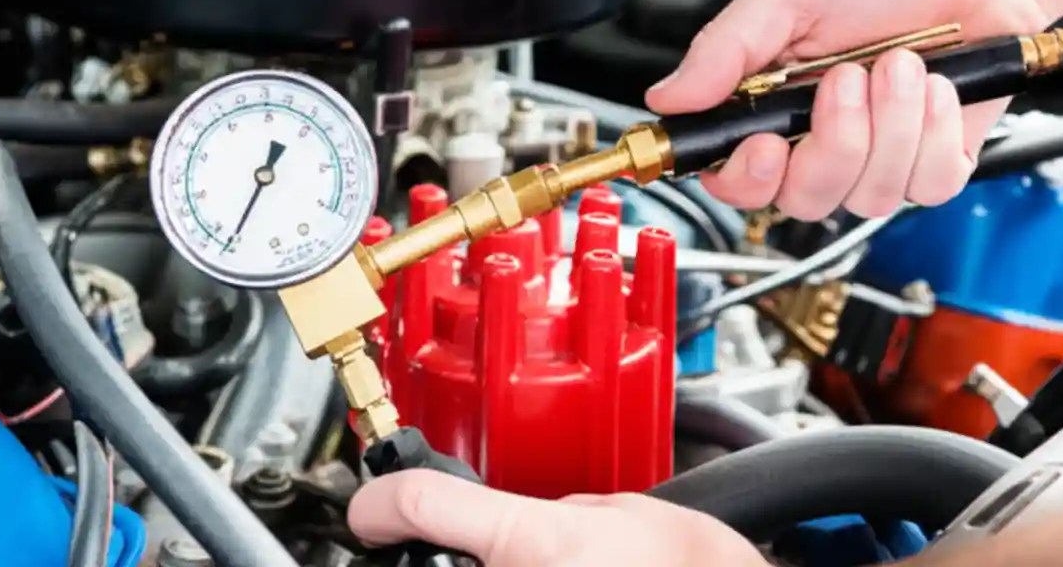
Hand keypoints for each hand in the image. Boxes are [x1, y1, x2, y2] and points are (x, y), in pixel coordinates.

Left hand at [347, 470, 767, 565]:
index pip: (418, 506)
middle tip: (444, 542)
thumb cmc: (691, 566)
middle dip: (434, 555)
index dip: (381, 502)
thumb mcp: (612, 512)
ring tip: (524, 561)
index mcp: (531, 542)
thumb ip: (546, 512)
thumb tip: (511, 518)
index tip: (371, 510)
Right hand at [644, 0, 1055, 219]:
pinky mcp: (931, 166)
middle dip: (834, 141)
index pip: (733, 179)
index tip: (767, 145)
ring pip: (867, 195)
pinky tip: (936, 89)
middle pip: (802, 198)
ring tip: (901, 63)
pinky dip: (936, 133)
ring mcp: (873, 160)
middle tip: (849, 76)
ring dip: (892, 125)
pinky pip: (928, 185)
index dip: (746, 177)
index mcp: (767, 106)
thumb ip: (726, 48)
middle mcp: (815, 142)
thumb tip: (667, 97)